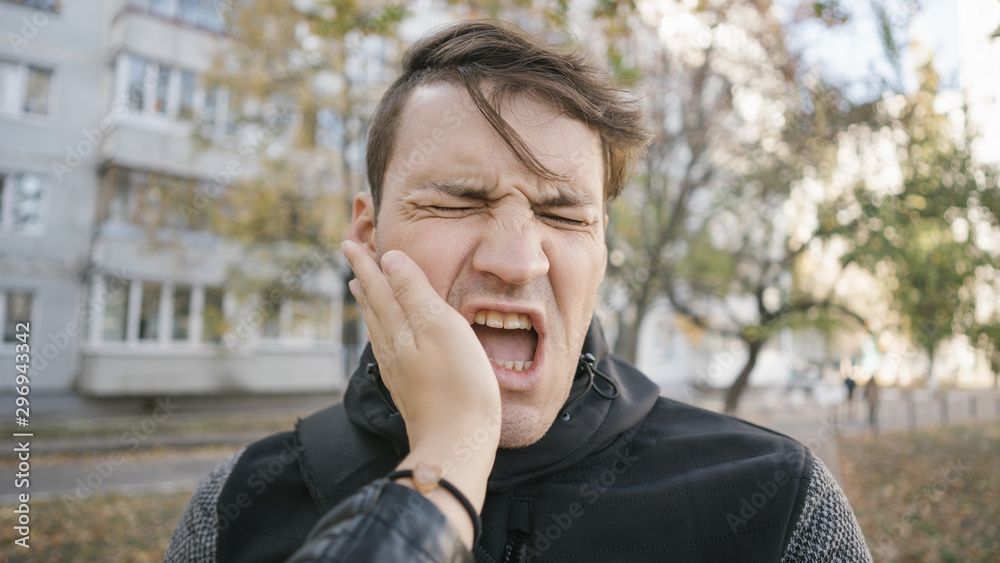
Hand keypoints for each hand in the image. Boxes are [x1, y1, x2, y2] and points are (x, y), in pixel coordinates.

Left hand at [342, 240, 500, 545]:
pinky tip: (384, 337)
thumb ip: (414, 291)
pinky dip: (381, 330)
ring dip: (369, 303)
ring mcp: (399, 370)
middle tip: (352, 257)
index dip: (365, 263)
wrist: (456, 443)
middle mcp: (391, 346)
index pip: (376, 285)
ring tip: (361, 288)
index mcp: (398, 326)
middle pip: (372, 304)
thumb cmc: (457, 383)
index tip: (350, 242)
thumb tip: (390, 258)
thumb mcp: (440, 326)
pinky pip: (387, 347)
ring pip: (378, 326)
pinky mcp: (410, 388)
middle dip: (364, 278)